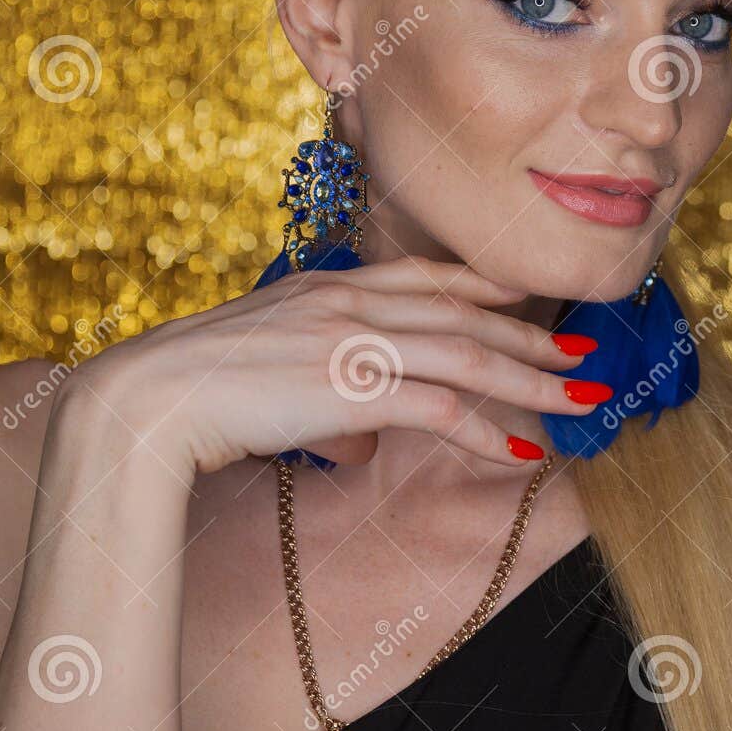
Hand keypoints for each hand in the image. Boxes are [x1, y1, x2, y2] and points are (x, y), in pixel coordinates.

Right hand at [71, 255, 604, 477]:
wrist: (147, 400)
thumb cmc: (194, 389)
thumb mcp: (268, 367)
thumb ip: (326, 390)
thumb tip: (360, 438)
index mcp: (329, 287)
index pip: (426, 278)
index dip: (485, 290)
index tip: (526, 300)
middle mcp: (350, 303)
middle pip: (465, 315)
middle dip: (532, 337)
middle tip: (583, 354)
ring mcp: (354, 342)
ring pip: (469, 355)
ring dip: (534, 381)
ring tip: (582, 399)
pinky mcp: (352, 389)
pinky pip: (440, 409)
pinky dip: (487, 431)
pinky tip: (523, 452)